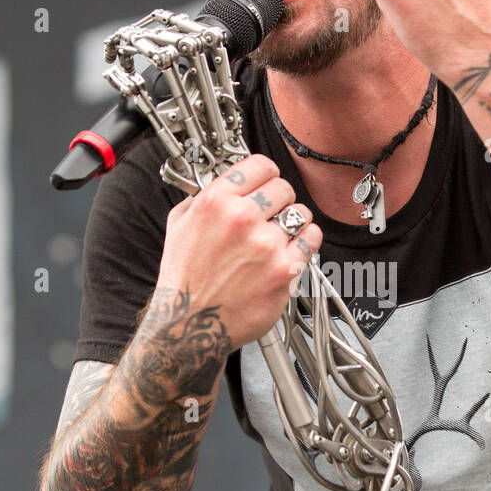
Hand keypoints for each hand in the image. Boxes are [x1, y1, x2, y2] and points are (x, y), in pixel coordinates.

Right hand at [154, 154, 321, 350]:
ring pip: (301, 213)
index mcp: (215, 202)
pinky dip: (306, 242)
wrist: (190, 325)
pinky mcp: (285, 270)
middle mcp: (242, 219)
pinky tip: (291, 249)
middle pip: (284, 187)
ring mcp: (266, 244)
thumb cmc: (184, 280)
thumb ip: (203, 198)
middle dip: (278, 200)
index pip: (260, 165)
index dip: (265, 174)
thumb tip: (226, 183)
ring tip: (280, 235)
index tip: (267, 182)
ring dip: (294, 222)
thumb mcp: (178, 226)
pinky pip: (312, 239)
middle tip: (270, 215)